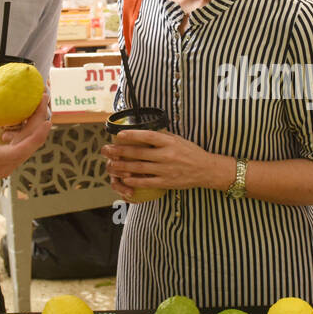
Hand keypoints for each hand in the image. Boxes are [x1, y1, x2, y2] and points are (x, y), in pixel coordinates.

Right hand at [0, 91, 51, 194]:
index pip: (23, 148)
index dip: (38, 134)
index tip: (47, 118)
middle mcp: (3, 166)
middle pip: (30, 144)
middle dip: (40, 121)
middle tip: (42, 99)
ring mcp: (5, 168)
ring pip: (26, 147)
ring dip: (32, 128)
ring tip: (32, 108)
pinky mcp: (3, 167)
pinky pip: (19, 151)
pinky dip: (22, 137)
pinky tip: (10, 129)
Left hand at [101, 129, 217, 193]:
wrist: (206, 170)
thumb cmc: (191, 153)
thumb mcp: (178, 139)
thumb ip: (162, 136)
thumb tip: (144, 131)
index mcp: (169, 142)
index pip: (148, 136)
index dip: (132, 135)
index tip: (118, 135)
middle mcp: (167, 155)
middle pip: (139, 153)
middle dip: (120, 151)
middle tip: (106, 150)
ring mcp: (166, 170)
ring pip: (139, 168)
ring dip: (122, 166)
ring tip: (110, 165)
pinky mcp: (166, 182)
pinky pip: (147, 182)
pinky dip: (134, 180)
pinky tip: (124, 178)